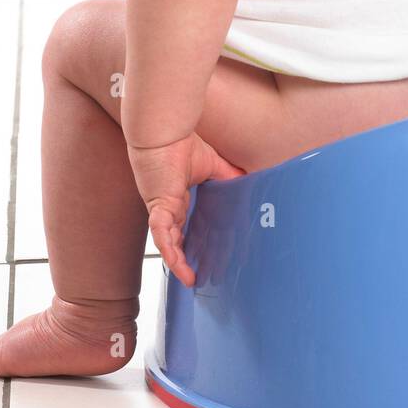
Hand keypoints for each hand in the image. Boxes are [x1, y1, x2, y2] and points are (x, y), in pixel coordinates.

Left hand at [126, 132, 245, 287]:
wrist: (164, 129)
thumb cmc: (181, 142)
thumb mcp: (213, 165)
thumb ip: (230, 176)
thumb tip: (249, 183)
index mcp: (177, 197)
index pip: (185, 226)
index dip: (192, 242)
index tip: (205, 256)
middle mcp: (168, 206)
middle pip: (176, 239)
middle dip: (185, 258)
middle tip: (198, 275)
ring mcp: (161, 208)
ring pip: (168, 241)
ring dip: (177, 261)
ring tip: (189, 278)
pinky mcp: (158, 205)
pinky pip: (162, 233)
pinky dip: (169, 249)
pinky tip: (177, 264)